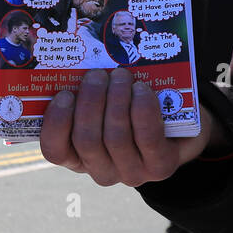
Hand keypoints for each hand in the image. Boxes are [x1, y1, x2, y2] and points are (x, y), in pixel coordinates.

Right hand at [40, 67, 228, 186]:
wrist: (177, 126)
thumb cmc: (128, 109)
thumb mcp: (101, 104)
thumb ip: (82, 93)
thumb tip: (68, 59)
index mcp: (77, 158)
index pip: (55, 151)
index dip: (56, 123)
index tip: (64, 93)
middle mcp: (102, 172)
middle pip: (87, 141)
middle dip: (91, 102)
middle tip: (97, 73)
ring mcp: (131, 173)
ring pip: (115, 138)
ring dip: (117, 100)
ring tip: (121, 75)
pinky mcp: (159, 167)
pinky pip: (146, 137)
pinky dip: (142, 109)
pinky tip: (141, 89)